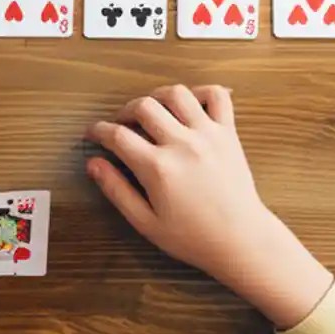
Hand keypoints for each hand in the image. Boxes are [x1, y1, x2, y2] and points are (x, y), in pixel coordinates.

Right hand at [85, 85, 332, 328]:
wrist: (242, 240)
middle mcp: (181, 144)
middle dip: (125, 112)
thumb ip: (116, 190)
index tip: (93, 133)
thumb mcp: (146, 222)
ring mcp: (208, 135)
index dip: (98, 130)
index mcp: (158, 168)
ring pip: (176, 94)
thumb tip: (93, 163)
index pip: (117, 135)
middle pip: (143, 106)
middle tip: (122, 125)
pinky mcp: (228, 133)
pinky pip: (217, 96)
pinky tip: (190, 105)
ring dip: (157, 97)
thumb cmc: (193, 238)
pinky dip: (201, 92)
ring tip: (152, 112)